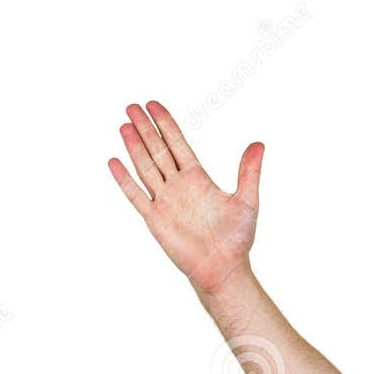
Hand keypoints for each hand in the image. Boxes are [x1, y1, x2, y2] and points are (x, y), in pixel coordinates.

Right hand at [107, 101, 263, 294]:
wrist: (223, 268)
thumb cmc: (237, 238)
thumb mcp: (247, 201)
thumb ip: (249, 172)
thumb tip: (259, 144)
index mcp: (198, 179)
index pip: (178, 144)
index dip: (166, 124)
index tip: (153, 105)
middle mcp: (178, 186)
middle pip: (158, 151)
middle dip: (146, 129)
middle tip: (132, 106)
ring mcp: (165, 201)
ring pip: (145, 167)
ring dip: (134, 147)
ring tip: (124, 125)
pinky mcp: (155, 219)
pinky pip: (136, 195)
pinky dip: (125, 180)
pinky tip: (114, 161)